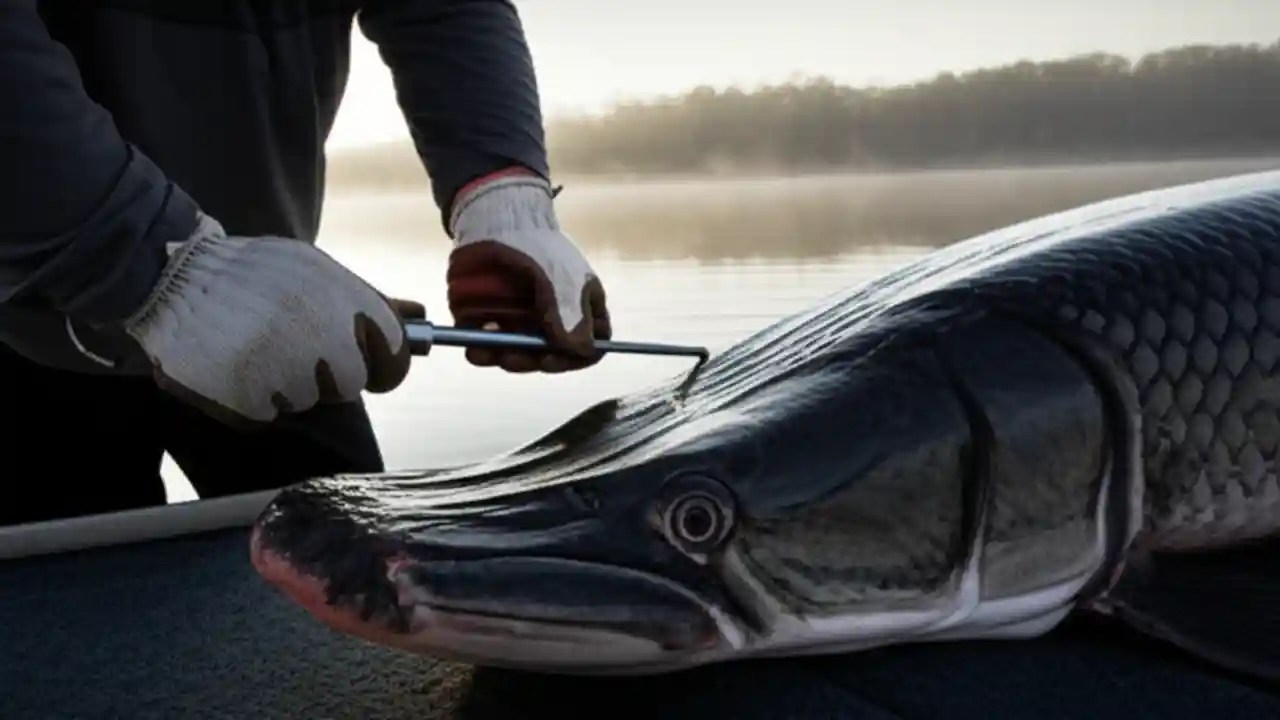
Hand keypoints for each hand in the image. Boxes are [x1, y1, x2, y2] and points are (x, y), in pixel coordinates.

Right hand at [121, 212, 416, 425]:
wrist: (171, 275)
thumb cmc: (255, 274)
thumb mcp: (318, 272)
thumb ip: (372, 301)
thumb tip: (421, 316)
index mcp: (350, 306)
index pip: (396, 360)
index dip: (380, 362)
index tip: (363, 356)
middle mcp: (326, 341)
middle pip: (350, 386)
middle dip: (328, 372)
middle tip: (291, 342)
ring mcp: (288, 375)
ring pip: (307, 399)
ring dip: (287, 380)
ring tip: (254, 341)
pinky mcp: (250, 404)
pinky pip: (268, 412)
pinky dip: (253, 394)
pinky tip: (233, 358)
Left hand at [445, 169, 610, 372]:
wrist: (496, 221)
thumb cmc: (540, 247)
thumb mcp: (563, 282)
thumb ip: (571, 319)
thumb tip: (581, 352)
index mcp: (581, 309)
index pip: (588, 346)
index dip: (572, 359)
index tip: (551, 360)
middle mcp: (554, 320)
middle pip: (550, 356)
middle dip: (531, 361)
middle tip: (513, 358)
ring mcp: (523, 321)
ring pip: (518, 355)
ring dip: (504, 358)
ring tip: (487, 351)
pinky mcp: (493, 319)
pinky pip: (489, 345)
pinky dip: (482, 349)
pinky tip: (475, 343)